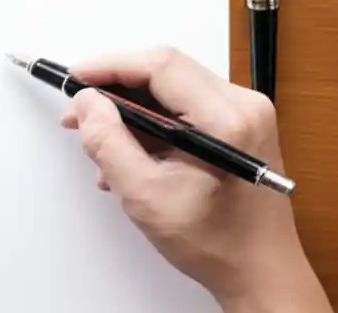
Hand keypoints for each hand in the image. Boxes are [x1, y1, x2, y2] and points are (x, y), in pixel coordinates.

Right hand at [62, 47, 330, 311]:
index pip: (160, 66)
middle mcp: (244, 105)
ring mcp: (246, 112)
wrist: (261, 270)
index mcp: (227, 120)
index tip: (76, 79)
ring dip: (133, 109)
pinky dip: (154, 122)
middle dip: (116, 89)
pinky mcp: (241, 123)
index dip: (110, 66)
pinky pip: (186, 105)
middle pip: (166, 72)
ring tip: (103, 145)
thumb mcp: (146, 196)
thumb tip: (87, 103)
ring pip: (173, 88)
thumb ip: (109, 143)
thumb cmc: (216, 243)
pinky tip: (132, 153)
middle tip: (80, 114)